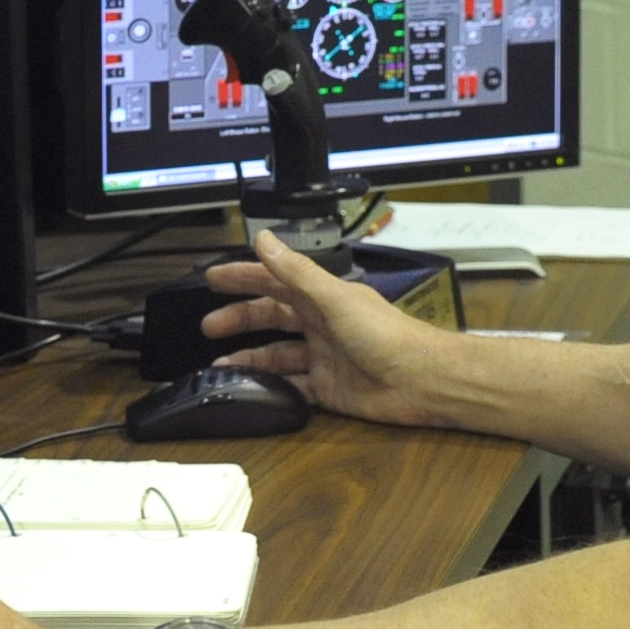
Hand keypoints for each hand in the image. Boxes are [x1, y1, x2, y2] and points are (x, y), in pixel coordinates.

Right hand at [201, 230, 457, 425]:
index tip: (214, 278)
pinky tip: (250, 390)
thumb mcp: (334, 298)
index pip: (275, 280)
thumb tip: (263, 238)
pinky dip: (270, 388)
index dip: (245, 277)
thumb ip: (296, 271)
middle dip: (240, 318)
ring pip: (277, 354)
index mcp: (323, 296)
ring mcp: (324, 356)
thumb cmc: (385, 334)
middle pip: (272, 316)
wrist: (421, 380)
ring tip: (218, 366)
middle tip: (208, 326)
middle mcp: (321, 323)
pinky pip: (291, 387)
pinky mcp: (328, 389)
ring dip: (249, 357)